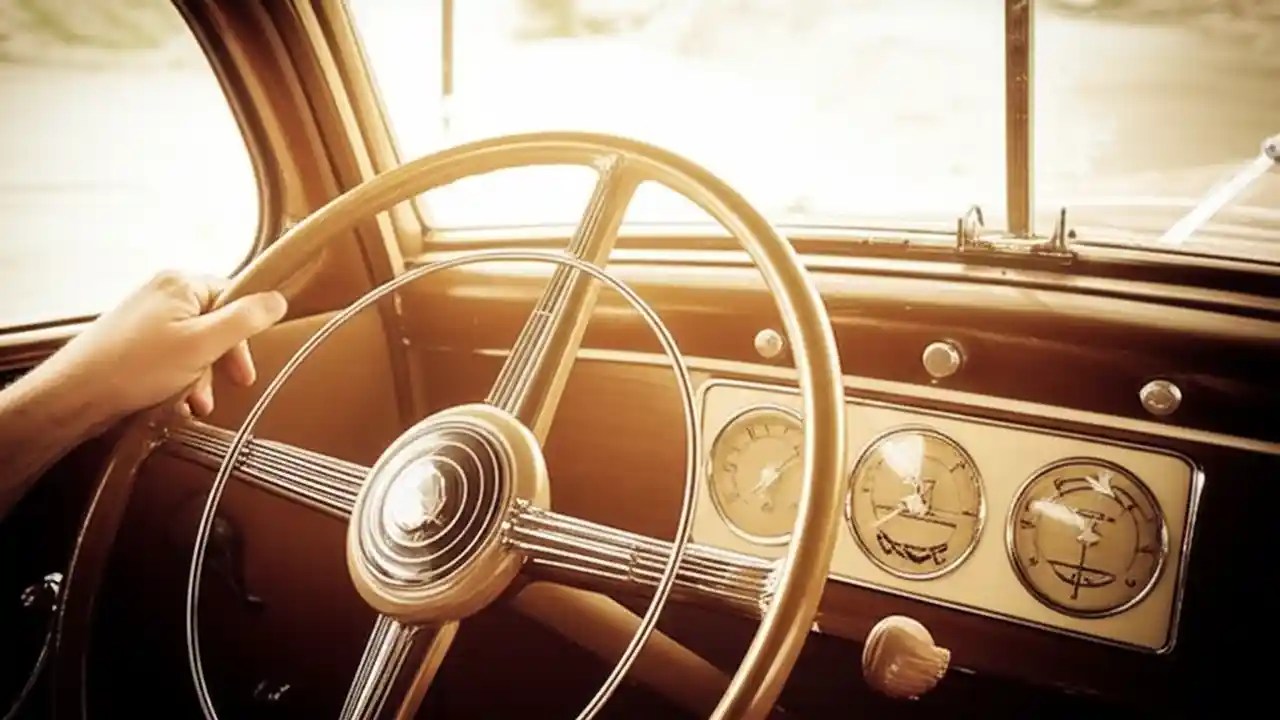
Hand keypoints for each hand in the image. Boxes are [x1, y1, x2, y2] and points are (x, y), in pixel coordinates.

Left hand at [37, 270, 287, 421]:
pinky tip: (177, 402)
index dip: (246, 333)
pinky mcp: (133, 339)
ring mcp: (146, 316)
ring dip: (202, 376)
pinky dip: (180, 378)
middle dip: (223, 361)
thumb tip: (279, 299)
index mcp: (181, 283)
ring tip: (197, 403)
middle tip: (233, 386)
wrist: (76, 394)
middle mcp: (163, 293)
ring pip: (194, 343)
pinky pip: (172, 354)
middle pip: (215, 322)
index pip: (234, 296)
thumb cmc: (137, 367)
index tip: (246, 369)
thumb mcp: (204, 344)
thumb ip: (245, 320)